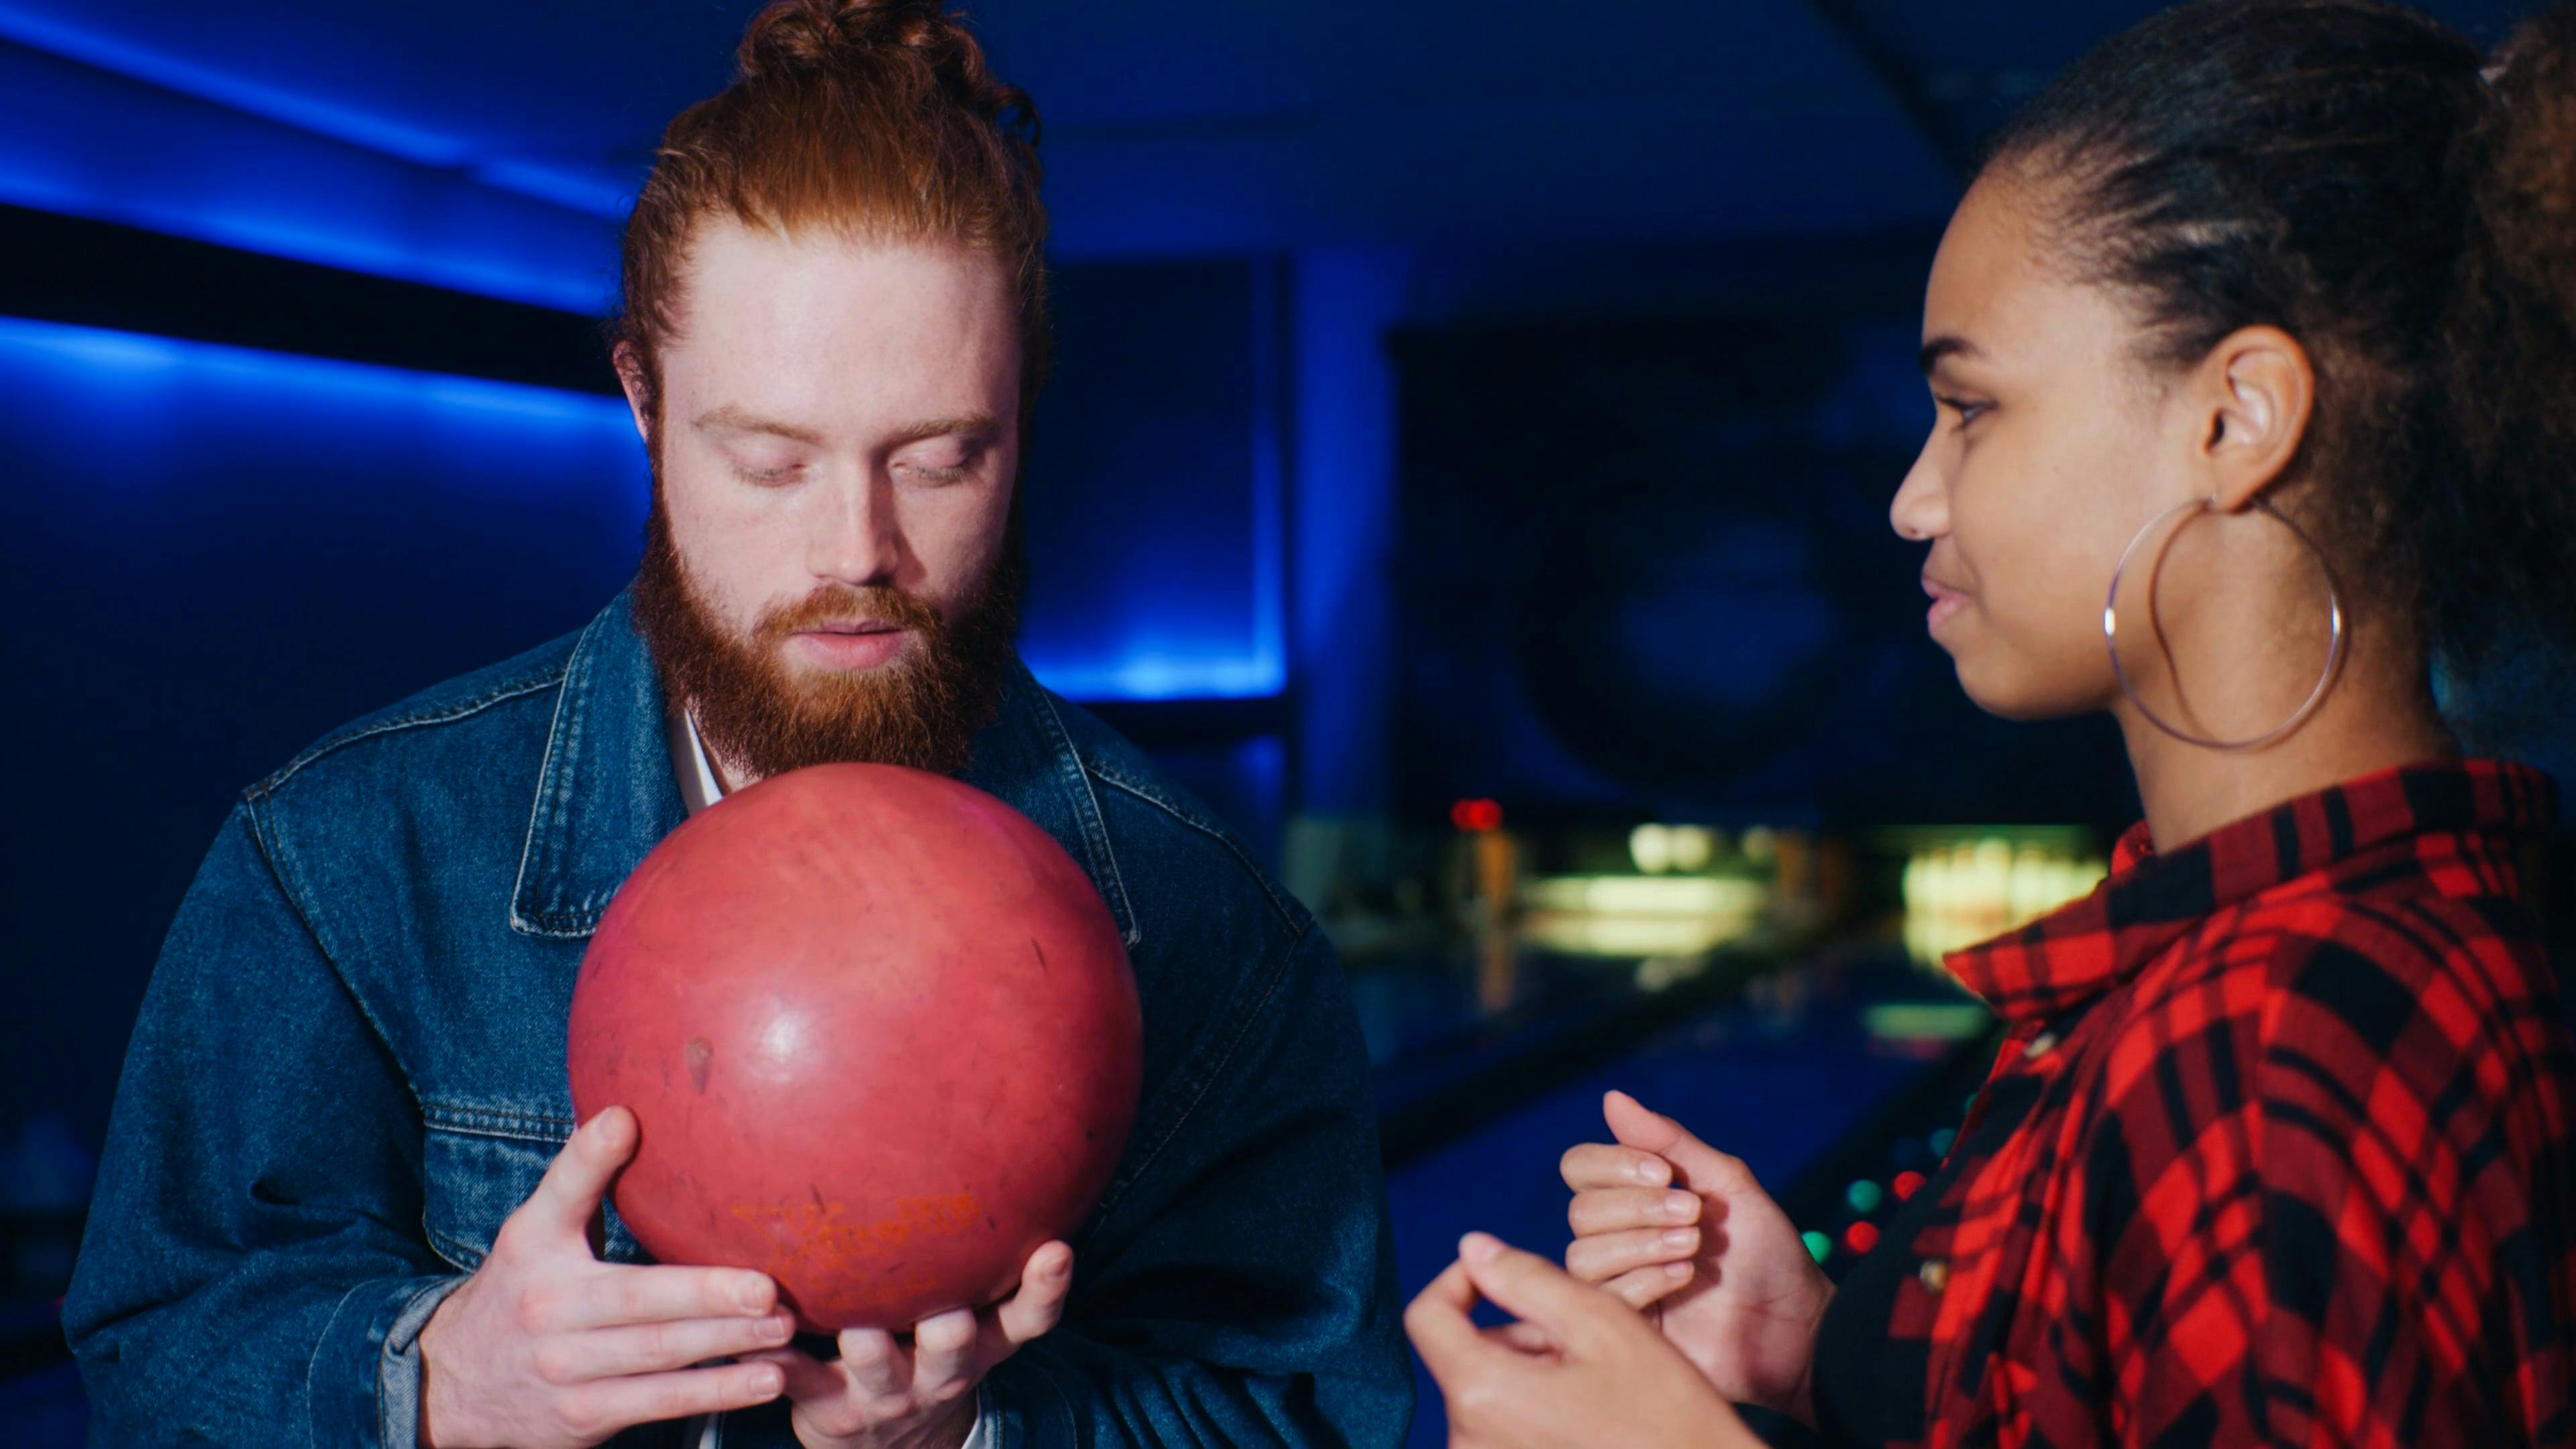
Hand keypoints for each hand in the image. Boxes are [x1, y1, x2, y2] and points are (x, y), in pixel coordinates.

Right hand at [417, 1107, 792, 1447]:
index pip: (562, 1196)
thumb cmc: (520, 1288)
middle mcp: (548, 1309)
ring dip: (725, 1347)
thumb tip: (625, 1111)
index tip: (626, 1120)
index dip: (590, 1159)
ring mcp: (565, 1369)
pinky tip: (763, 1381)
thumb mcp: (534, 1229)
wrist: (454, 1382)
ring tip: (782, 1332)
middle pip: (637, 1299)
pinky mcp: (584, 1417)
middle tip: (768, 1289)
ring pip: (656, 1356)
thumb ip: (579, 1176)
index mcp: (536, 1249)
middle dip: (706, 1295)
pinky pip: (657, 1403)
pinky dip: (714, 1393)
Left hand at [742, 1241, 1074, 1448]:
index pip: (1028, 1319)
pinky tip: (760, 1344)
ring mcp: (885, 1394)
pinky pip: (801, 1382)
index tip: (1058, 1251)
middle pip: (955, 1353)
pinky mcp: (828, 1405)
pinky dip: (781, 1364)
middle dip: (951, 1336)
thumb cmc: (923, 1347)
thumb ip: (975, 1253)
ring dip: (872, 1351)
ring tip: (860, 1330)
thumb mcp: (966, 1313)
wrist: (883, 1443)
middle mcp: (941, 1372)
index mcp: (982, 1343)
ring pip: (879, 1370)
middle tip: (950, 1317)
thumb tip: (989, 1142)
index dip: (1046, 1290)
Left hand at [1406, 1231, 1758, 1448]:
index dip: (1459, 1280)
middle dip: (1519, 1331)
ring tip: (1600, 1376)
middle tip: (1587, 1336)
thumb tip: (1472, 1246)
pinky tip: (1591, 1409)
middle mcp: (1467, 1439)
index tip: (1501, 1271)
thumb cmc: (1665, 1414)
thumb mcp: (1603, 1324)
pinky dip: (1537, 1404)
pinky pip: (1504, 1425)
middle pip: (1467, 1355)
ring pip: (1490, 1389)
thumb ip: (1527, 1278)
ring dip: (1533, 1367)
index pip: (1426, 1316)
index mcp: (1480, 1393)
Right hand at [1558, 1091, 1832, 1423]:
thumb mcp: (1726, 1183)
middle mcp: (1618, 1237)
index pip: (1579, 1167)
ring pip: (1583, 1254)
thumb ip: (1670, 1142)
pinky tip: (1685, 1279)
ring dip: (1642, 1244)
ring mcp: (1620, 1283)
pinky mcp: (1628, 1325)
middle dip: (1638, 1207)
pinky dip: (1645, 1280)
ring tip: (1692, 1248)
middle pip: (1580, 1210)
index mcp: (1634, 1197)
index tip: (1666, 1173)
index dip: (1612, 1165)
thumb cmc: (1765, 1250)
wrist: (1797, 1321)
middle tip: (1692, 1214)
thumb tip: (1612, 1098)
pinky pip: (1605, 1296)